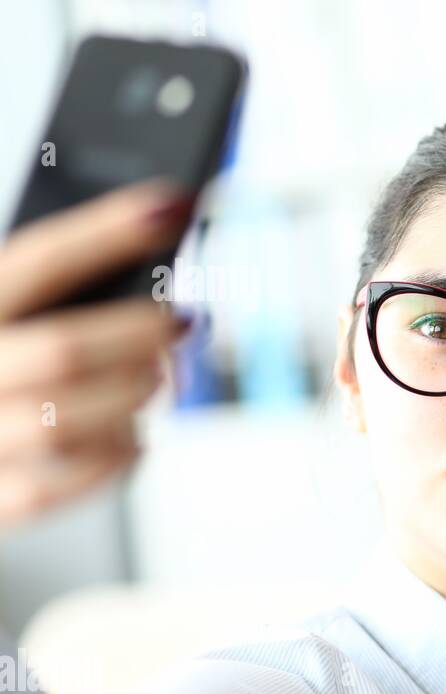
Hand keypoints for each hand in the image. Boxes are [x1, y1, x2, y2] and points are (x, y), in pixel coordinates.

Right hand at [0, 179, 195, 526]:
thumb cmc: (0, 355)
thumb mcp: (11, 307)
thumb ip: (52, 287)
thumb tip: (156, 229)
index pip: (38, 261)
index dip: (107, 232)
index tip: (171, 206)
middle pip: (64, 351)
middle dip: (137, 333)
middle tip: (179, 321)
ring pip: (65, 421)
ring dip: (130, 395)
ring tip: (157, 376)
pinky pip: (59, 486)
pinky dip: (114, 457)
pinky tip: (133, 434)